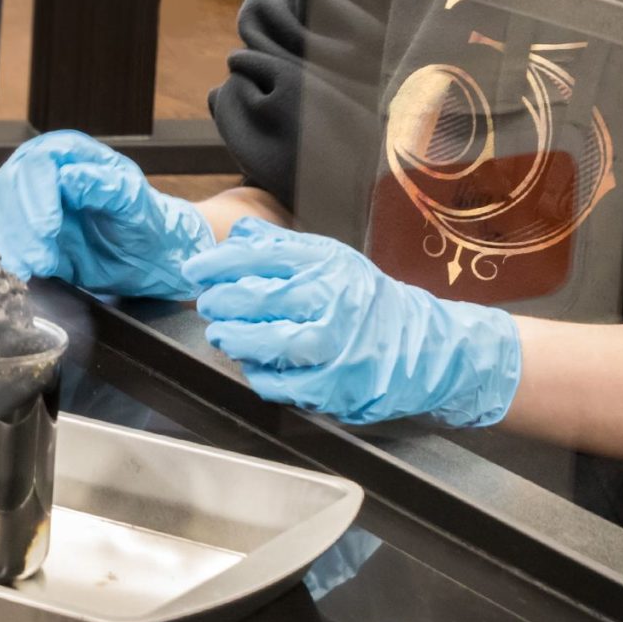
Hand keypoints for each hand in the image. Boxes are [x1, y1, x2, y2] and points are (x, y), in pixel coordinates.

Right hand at [0, 130, 212, 297]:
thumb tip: (71, 177)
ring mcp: (20, 199)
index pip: (38, 163)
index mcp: (68, 153)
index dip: (37, 196)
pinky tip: (16, 270)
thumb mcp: (133, 201)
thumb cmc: (139, 221)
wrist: (139, 255)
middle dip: (19, 228)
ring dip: (6, 244)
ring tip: (32, 269)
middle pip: (7, 187)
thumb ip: (105, 186)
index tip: (47, 229)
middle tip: (41, 260)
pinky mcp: (11, 227)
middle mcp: (38, 170)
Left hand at [185, 217, 522, 426]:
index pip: (261, 256)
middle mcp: (332, 302)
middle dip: (221, 301)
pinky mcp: (333, 387)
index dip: (218, 263)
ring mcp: (333, 347)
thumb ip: (284, 248)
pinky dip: (258, 374)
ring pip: (265, 343)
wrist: (427, 348)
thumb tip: (238, 234)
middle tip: (208, 303)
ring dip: (233, 339)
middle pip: (257, 298)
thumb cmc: (370, 303)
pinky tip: (252, 364)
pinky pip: (280, 383)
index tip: (196, 269)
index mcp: (329, 265)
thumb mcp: (334, 261)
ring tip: (222, 334)